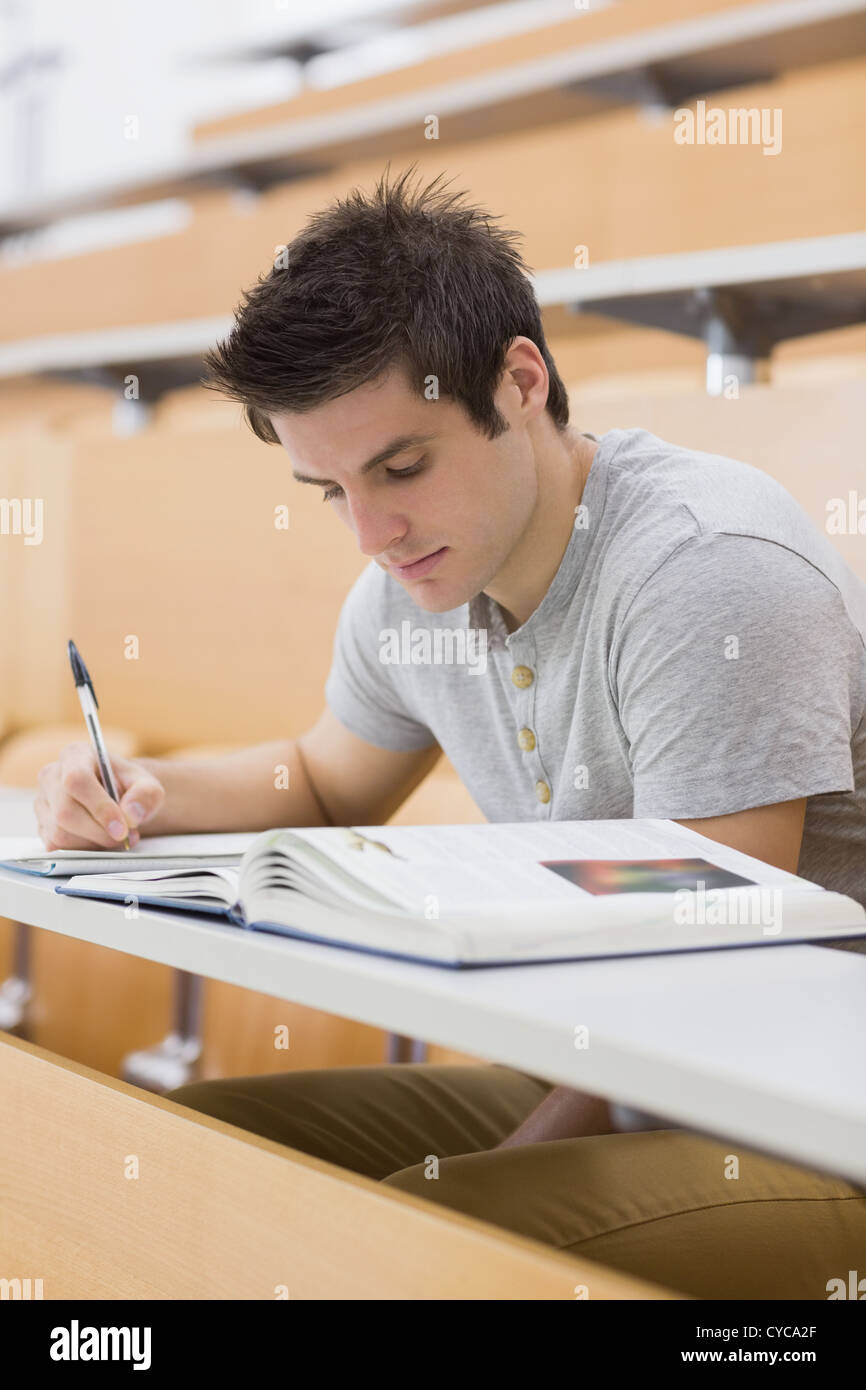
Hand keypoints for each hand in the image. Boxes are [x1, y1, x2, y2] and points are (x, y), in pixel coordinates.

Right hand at [35, 742, 165, 849]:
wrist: (120, 800)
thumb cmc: (131, 789)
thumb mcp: (148, 786)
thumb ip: (146, 795)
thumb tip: (130, 814)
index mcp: (75, 755)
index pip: (76, 780)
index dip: (99, 807)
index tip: (122, 828)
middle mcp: (51, 776)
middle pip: (66, 812)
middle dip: (99, 832)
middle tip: (125, 837)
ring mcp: (42, 802)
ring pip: (60, 833)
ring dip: (93, 842)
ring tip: (117, 837)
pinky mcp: (42, 826)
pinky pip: (57, 846)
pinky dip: (83, 849)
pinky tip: (100, 840)